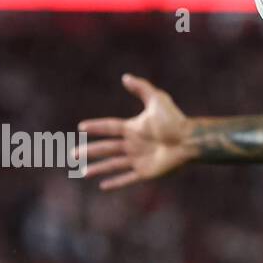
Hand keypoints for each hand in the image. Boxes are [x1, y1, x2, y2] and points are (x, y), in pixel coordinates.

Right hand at [76, 74, 196, 189]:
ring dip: (98, 168)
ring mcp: (139, 159)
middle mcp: (134, 144)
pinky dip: (115, 183)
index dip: (96, 126)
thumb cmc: (175, 120)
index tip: (81, 127)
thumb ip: (142, 88)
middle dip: (89, 151)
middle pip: (106, 148)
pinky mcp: (145, 172)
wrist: (190, 140)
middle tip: (72, 154)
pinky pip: (127, 179)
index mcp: (134, 128)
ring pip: (113, 164)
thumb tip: (125, 77)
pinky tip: (103, 186)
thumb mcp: (157, 100)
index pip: (109, 127)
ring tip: (82, 172)